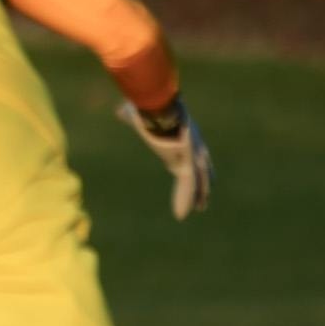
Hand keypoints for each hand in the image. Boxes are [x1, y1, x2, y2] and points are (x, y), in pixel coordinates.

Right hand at [116, 99, 210, 219]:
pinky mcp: (187, 166)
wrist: (159, 112)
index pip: (191, 154)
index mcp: (186, 136)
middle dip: (203, 184)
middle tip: (205, 197)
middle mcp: (195, 148)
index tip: (187, 171)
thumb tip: (119, 110)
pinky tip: (181, 215)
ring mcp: (194, 158)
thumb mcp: (141, 115)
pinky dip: (182, 201)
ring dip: (199, 195)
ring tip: (202, 208)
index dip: (191, 165)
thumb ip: (132, 116)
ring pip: (198, 182)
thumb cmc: (149, 111)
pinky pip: (186, 188)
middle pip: (201, 170)